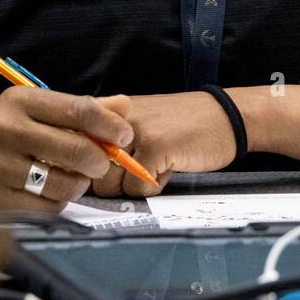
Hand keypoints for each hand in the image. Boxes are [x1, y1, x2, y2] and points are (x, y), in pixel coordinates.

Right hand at [0, 87, 133, 213]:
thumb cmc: (3, 127)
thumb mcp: (35, 107)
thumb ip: (79, 107)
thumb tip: (123, 107)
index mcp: (20, 101)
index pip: (79, 110)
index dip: (110, 125)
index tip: (124, 135)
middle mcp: (7, 131)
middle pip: (77, 150)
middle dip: (100, 159)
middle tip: (101, 162)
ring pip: (65, 184)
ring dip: (80, 183)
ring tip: (74, 176)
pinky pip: (48, 208)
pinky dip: (59, 202)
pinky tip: (51, 191)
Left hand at [92, 92, 237, 197]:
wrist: (224, 116)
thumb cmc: (180, 123)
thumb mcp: (139, 121)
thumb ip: (110, 137)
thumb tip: (82, 169)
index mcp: (109, 110)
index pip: (74, 142)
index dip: (83, 167)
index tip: (98, 174)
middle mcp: (116, 117)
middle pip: (88, 170)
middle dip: (110, 183)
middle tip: (135, 173)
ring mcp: (135, 131)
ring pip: (109, 183)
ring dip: (130, 188)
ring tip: (153, 170)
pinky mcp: (156, 146)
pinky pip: (136, 187)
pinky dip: (151, 189)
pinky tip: (167, 171)